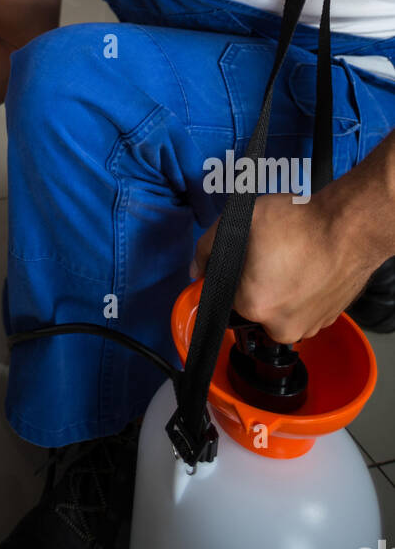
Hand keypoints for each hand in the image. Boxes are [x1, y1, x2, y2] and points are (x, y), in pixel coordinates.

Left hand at [190, 184, 381, 342]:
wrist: (351, 227)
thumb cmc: (299, 222)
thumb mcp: (240, 221)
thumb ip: (208, 248)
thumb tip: (197, 271)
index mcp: (254, 305)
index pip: (227, 294)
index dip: (234, 270)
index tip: (250, 254)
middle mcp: (281, 327)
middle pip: (254, 303)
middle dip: (257, 280)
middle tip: (273, 252)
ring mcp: (309, 326)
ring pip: (279, 308)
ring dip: (281, 288)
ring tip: (293, 258)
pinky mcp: (328, 319)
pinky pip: (303, 309)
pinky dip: (302, 292)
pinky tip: (308, 267)